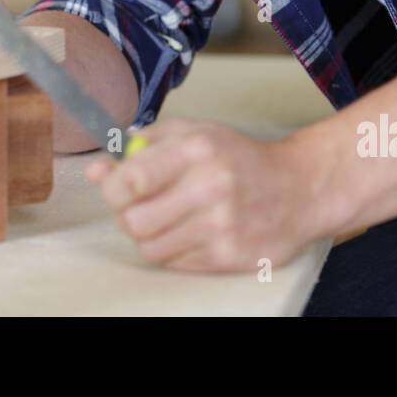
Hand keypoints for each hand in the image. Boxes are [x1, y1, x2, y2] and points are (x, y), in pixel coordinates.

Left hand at [84, 118, 319, 271]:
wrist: (299, 189)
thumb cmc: (238, 158)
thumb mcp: (194, 133)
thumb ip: (142, 146)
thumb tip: (97, 170)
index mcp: (196, 149)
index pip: (129, 181)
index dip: (111, 188)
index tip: (116, 187)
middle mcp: (209, 187)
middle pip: (133, 221)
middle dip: (128, 215)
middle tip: (142, 206)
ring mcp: (221, 227)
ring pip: (149, 247)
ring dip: (150, 235)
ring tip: (169, 218)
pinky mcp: (229, 257)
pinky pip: (175, 263)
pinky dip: (175, 250)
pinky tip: (193, 231)